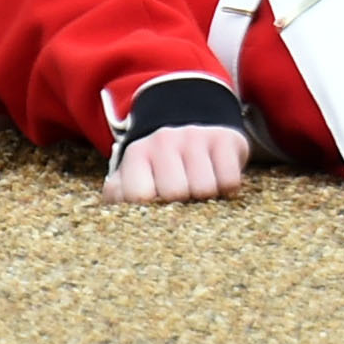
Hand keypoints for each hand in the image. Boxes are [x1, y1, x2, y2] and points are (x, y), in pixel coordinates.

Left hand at [103, 123, 250, 203]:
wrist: (195, 127)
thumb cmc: (162, 167)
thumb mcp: (135, 177)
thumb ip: (120, 195)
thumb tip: (114, 215)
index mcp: (137, 154)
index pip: (137, 195)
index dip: (150, 211)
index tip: (157, 212)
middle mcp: (162, 140)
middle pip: (175, 192)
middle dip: (181, 204)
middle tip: (183, 199)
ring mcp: (194, 136)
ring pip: (204, 188)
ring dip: (207, 198)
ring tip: (200, 189)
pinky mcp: (224, 138)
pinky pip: (229, 180)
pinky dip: (228, 189)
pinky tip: (219, 180)